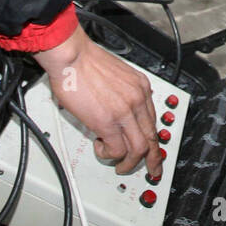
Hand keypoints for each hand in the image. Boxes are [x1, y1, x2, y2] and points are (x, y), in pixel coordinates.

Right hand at [33, 26, 163, 178]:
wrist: (72, 55)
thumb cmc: (84, 61)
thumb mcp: (117, 74)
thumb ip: (124, 91)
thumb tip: (117, 108)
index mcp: (140, 87)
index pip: (154, 119)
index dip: (153, 137)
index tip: (153, 148)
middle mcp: (138, 99)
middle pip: (153, 136)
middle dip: (153, 158)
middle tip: (153, 169)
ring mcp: (125, 112)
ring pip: (139, 148)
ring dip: (130, 162)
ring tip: (120, 166)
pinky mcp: (107, 122)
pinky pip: (117, 150)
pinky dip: (109, 155)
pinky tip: (100, 148)